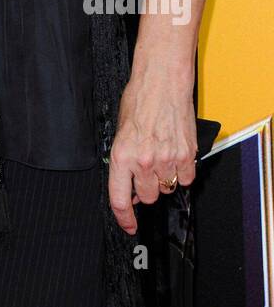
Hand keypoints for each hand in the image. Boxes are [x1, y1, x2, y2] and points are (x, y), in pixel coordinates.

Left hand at [108, 73, 196, 234]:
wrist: (162, 81)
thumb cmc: (140, 99)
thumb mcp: (121, 130)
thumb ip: (124, 158)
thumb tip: (127, 182)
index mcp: (122, 155)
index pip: (120, 199)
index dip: (124, 218)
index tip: (128, 225)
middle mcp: (144, 161)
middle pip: (147, 197)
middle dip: (145, 188)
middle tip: (146, 170)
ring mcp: (167, 159)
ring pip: (166, 188)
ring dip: (163, 178)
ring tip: (160, 155)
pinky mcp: (187, 155)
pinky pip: (186, 178)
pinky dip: (181, 171)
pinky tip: (175, 154)